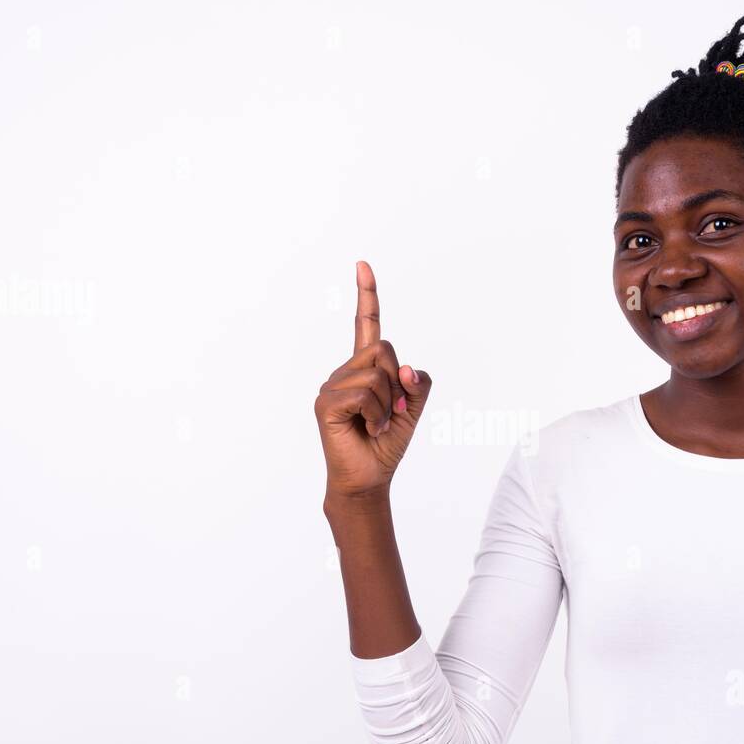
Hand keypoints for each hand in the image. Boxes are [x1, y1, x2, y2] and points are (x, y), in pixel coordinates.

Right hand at [315, 260, 431, 501]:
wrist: (369, 477)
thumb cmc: (386, 443)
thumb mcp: (412, 410)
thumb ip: (416, 385)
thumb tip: (405, 368)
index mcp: (365, 369)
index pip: (366, 326)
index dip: (367, 296)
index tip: (363, 265)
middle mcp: (344, 371)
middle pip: (383, 349)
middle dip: (397, 383)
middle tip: (391, 412)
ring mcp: (332, 385)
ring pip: (377, 374)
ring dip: (387, 405)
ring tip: (375, 425)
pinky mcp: (326, 402)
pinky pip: (364, 394)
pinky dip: (376, 414)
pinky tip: (366, 429)